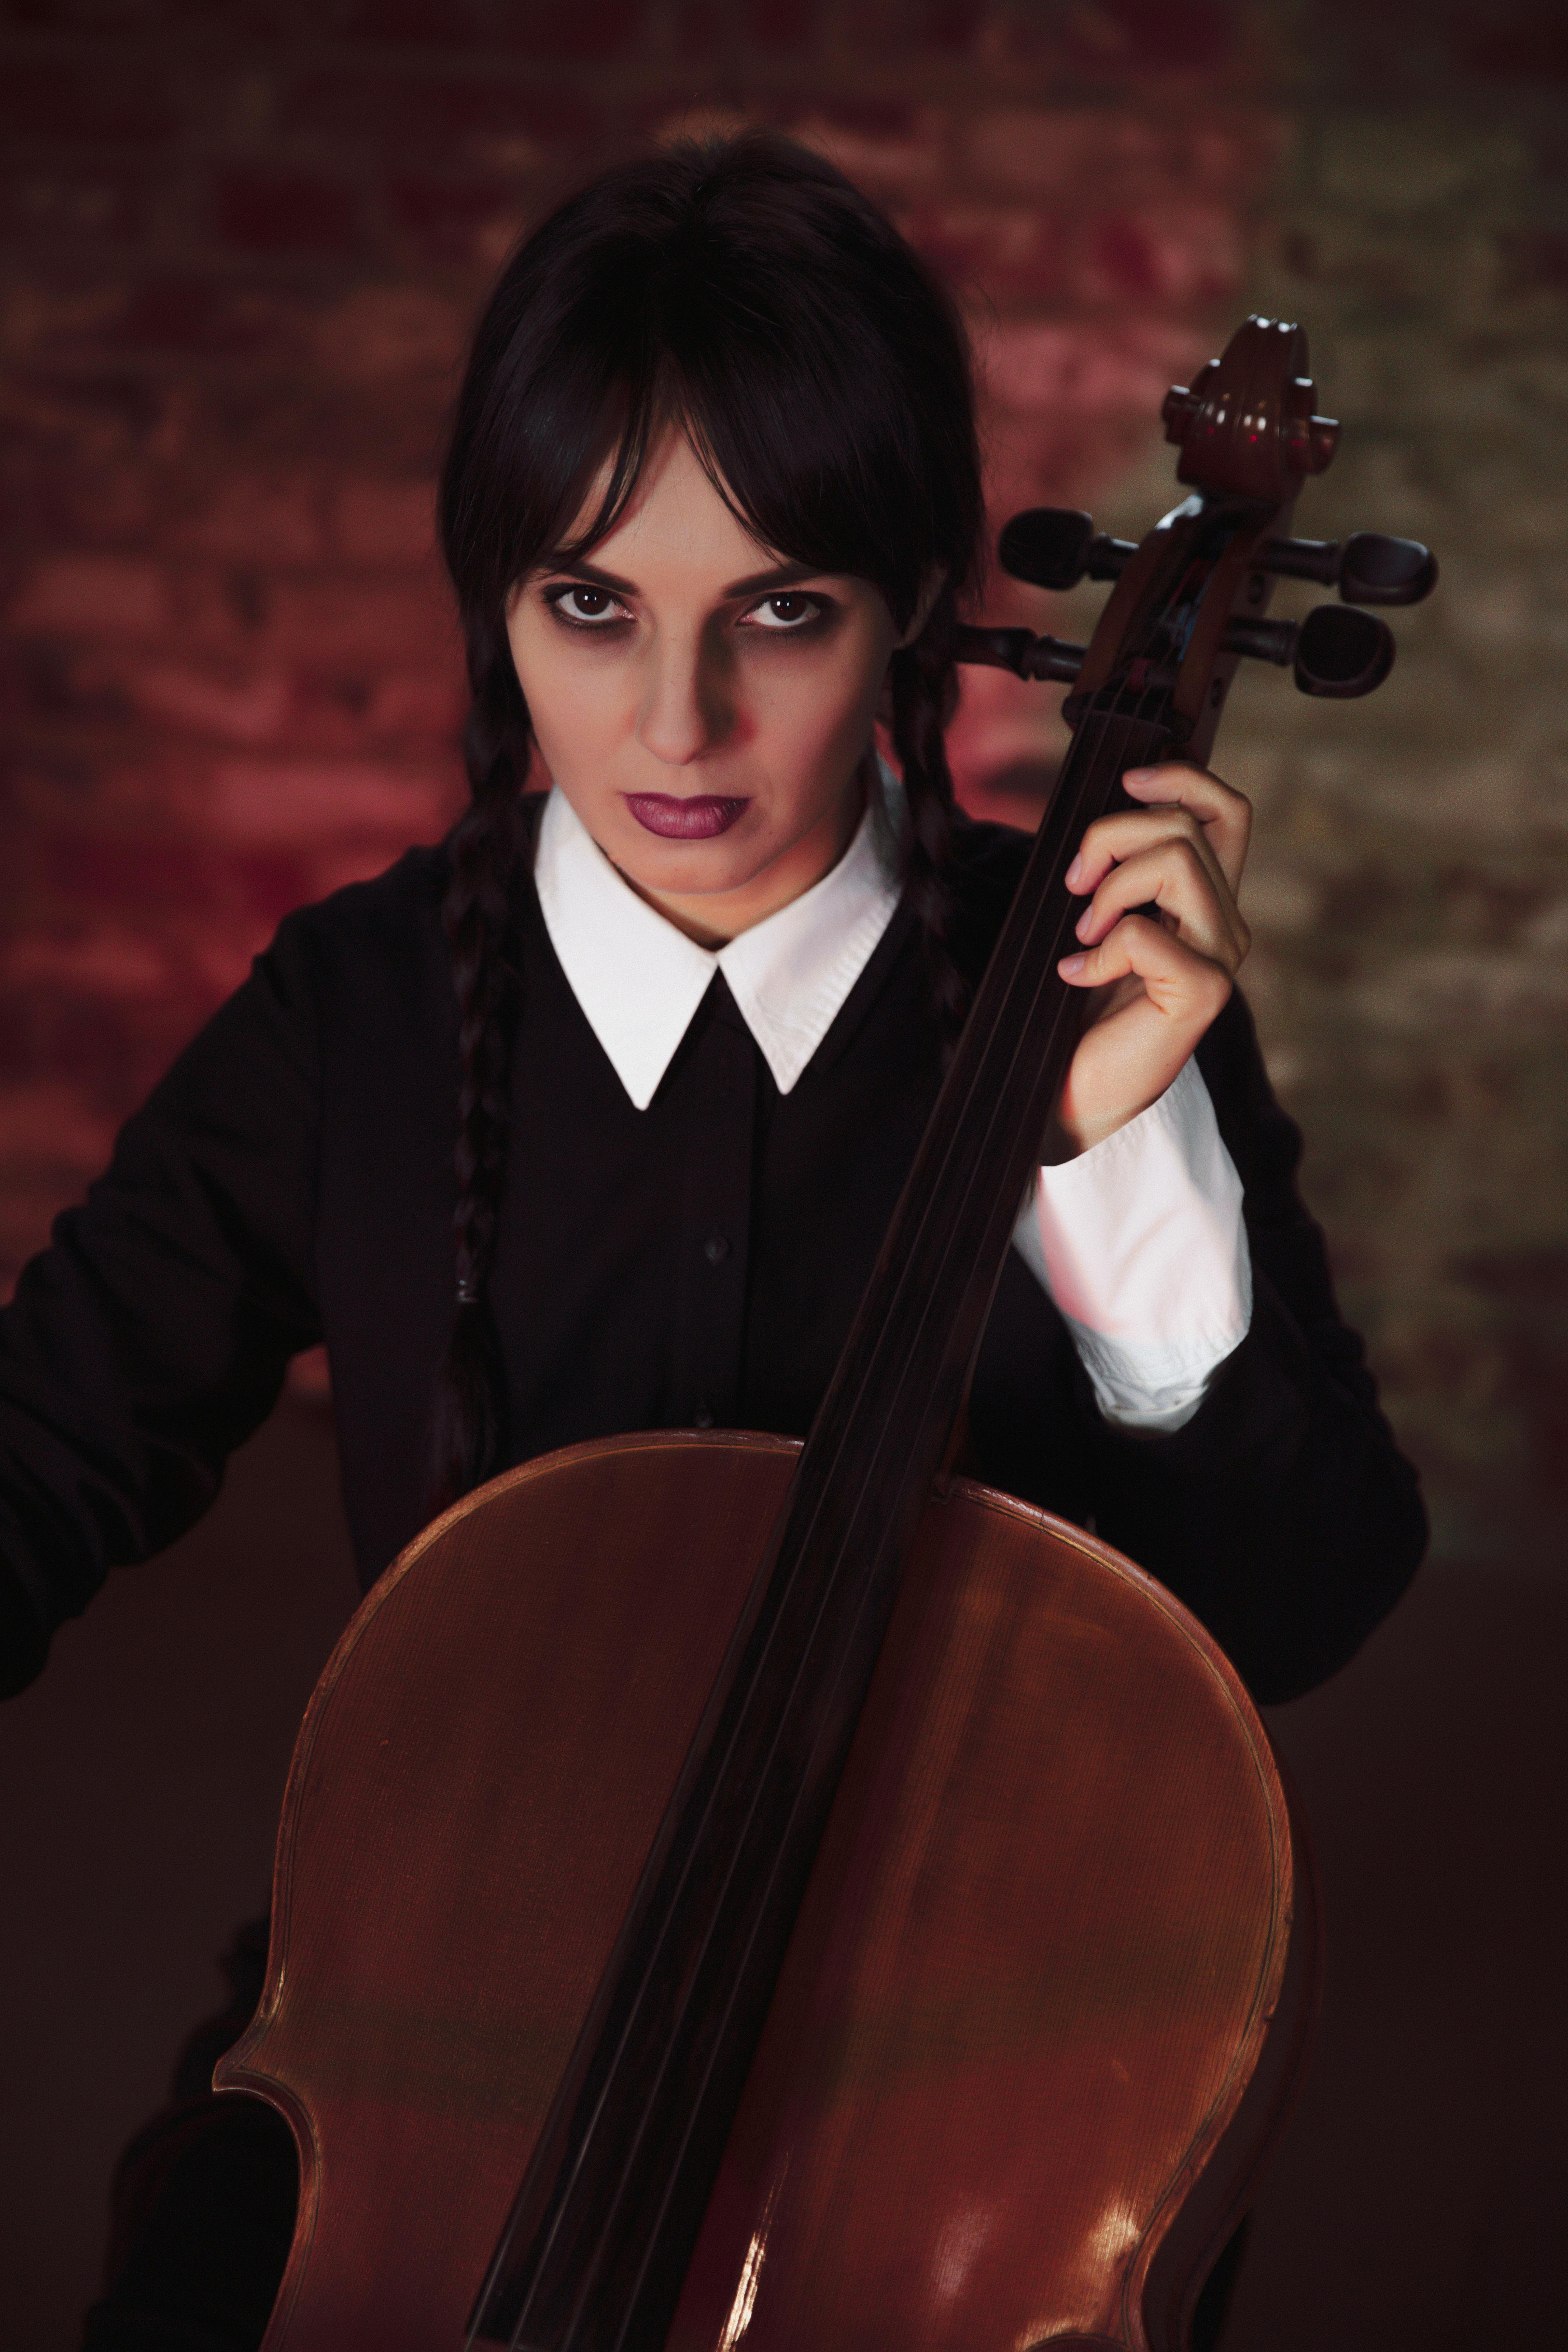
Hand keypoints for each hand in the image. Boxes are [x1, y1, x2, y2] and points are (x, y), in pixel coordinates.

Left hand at [1048, 762, 1251, 1157]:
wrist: (1076, 1091)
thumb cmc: (1081, 1008)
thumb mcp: (1102, 918)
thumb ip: (1121, 869)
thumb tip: (1112, 806)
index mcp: (1208, 900)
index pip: (1228, 811)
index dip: (1183, 777)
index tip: (1127, 782)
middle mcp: (1226, 924)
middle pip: (1185, 825)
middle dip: (1113, 834)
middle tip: (1074, 884)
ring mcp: (1221, 958)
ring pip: (1176, 861)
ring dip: (1110, 887)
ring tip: (1083, 931)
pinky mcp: (1203, 992)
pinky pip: (1146, 933)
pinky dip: (1099, 950)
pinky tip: (1079, 975)